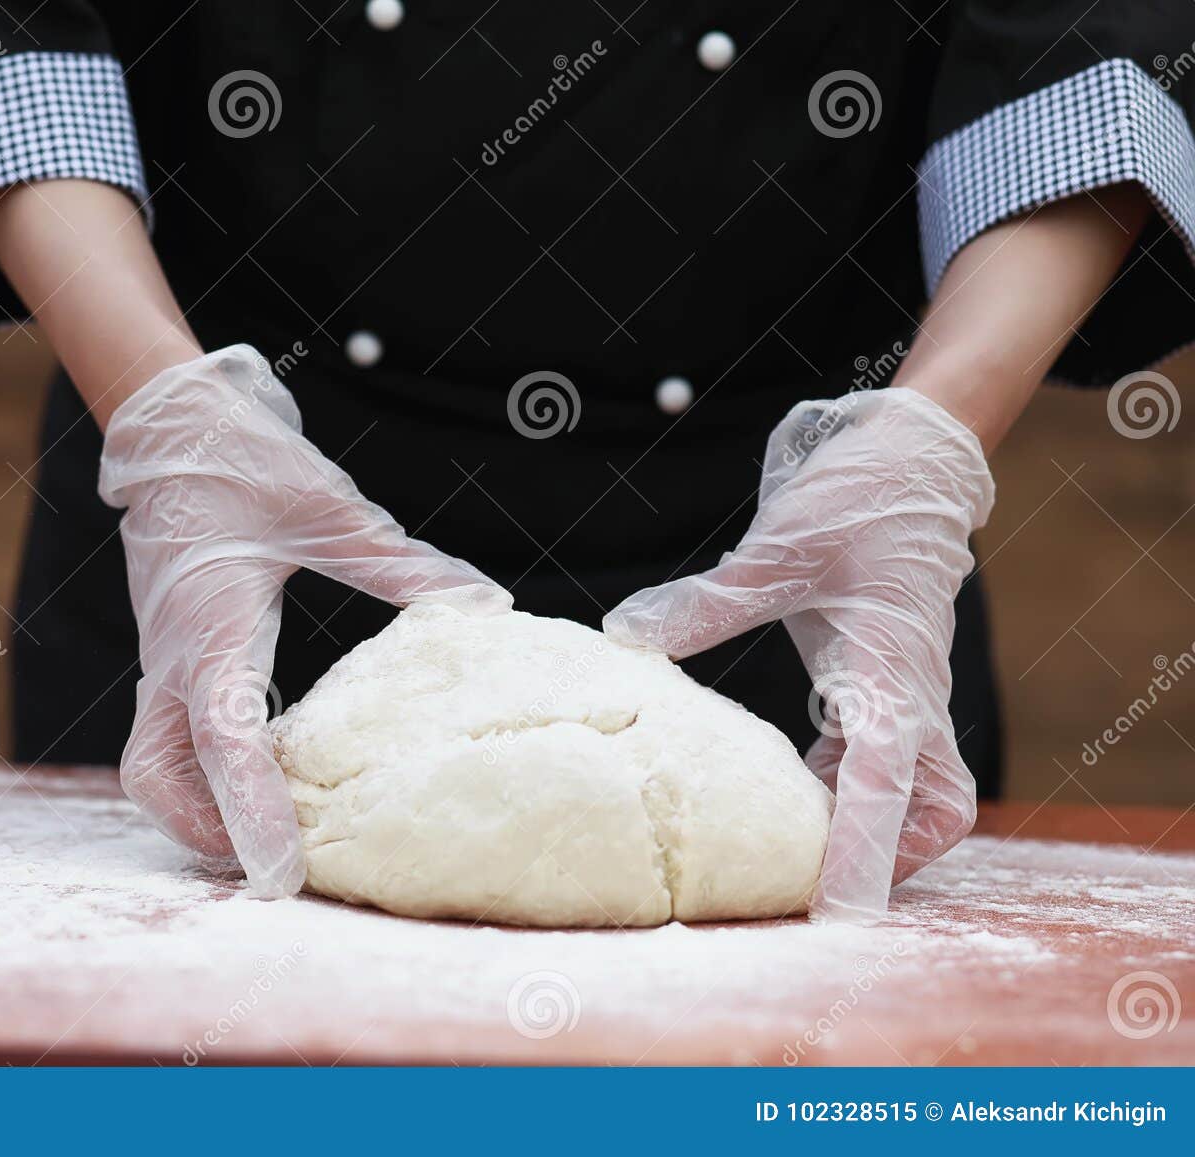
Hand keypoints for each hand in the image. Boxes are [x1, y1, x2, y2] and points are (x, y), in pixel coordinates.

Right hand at [99, 345, 509, 896]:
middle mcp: (174, 656)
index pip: (223, 739)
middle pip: (161, 779)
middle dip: (208, 834)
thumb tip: (484, 604)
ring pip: (153, 767)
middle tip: (275, 869)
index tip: (281, 870)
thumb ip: (402, 564)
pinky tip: (260, 780)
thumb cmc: (243, 460)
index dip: (251, 810)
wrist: (169, 425)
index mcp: (210, 626)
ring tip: (266, 839)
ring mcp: (163, 659)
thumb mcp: (329, 508)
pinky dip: (202, 776)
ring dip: (197, 812)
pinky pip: (169, 738)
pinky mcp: (170, 654)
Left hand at [602, 388, 994, 922]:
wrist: (910, 458)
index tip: (840, 910)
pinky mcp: (881, 681)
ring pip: (911, 790)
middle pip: (932, 810)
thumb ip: (705, 602)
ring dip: (868, 827)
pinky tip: (785, 791)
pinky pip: (875, 757)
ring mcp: (902, 692)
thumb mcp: (778, 548)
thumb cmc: (858, 497)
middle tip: (822, 892)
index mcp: (890, 670)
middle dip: (892, 859)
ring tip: (789, 856)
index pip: (883, 780)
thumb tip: (625, 634)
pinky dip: (844, 787)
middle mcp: (908, 694)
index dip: (861, 849)